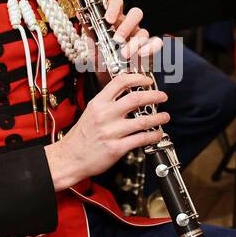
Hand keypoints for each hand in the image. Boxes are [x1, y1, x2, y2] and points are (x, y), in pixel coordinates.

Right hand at [44, 72, 169, 189]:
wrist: (70, 158)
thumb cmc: (81, 137)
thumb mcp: (90, 112)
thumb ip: (107, 103)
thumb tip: (126, 94)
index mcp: (98, 103)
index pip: (120, 82)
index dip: (137, 78)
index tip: (147, 80)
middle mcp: (105, 115)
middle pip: (135, 98)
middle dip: (154, 95)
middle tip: (162, 96)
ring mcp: (111, 132)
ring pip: (142, 121)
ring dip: (158, 118)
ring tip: (165, 117)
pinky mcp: (116, 148)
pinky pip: (140, 139)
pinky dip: (153, 136)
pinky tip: (157, 134)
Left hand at [91, 0, 162, 84]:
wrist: (106, 77)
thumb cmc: (100, 57)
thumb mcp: (91, 44)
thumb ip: (89, 29)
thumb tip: (79, 14)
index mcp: (115, 19)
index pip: (118, 3)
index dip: (114, 7)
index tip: (107, 19)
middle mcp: (129, 25)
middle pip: (136, 13)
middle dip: (127, 25)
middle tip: (117, 39)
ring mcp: (140, 36)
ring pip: (144, 31)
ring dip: (134, 42)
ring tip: (124, 54)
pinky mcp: (148, 49)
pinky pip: (156, 43)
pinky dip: (150, 48)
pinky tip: (141, 54)